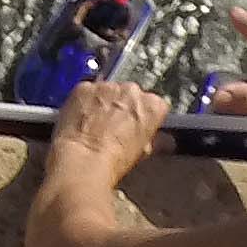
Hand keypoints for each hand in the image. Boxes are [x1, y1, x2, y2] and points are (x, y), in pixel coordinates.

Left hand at [49, 79, 165, 189]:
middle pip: (131, 94)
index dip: (146, 117)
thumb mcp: (144, 152)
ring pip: (108, 90)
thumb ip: (156, 140)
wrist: (84, 159)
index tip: (140, 126)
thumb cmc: (115, 159)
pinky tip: (82, 118)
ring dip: (105, 102)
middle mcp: (131, 90)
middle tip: (116, 127)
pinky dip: (86, 101)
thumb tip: (164, 141)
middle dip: (125, 107)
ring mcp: (106, 86)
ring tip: (96, 124)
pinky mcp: (83, 86)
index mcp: (152, 105)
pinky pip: (87, 91)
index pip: (156, 105)